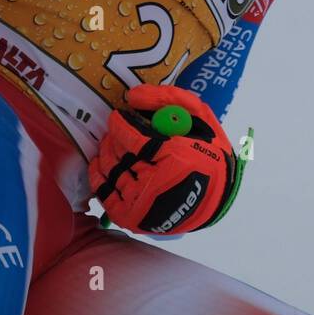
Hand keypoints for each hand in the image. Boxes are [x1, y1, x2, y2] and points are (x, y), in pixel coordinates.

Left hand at [89, 84, 239, 234]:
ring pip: (111, 174)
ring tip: (108, 146)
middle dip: (112, 139)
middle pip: (119, 155)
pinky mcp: (134, 219)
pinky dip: (99, 180)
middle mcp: (157, 185)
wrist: (214, 196)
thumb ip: (167, 99)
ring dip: (105, 155)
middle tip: (114, 132)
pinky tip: (99, 166)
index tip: (117, 116)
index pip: (132, 138)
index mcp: (176, 159)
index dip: (120, 124)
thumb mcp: (199, 116)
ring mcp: (143, 205)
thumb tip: (131, 96)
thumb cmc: (207, 152)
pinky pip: (106, 197)